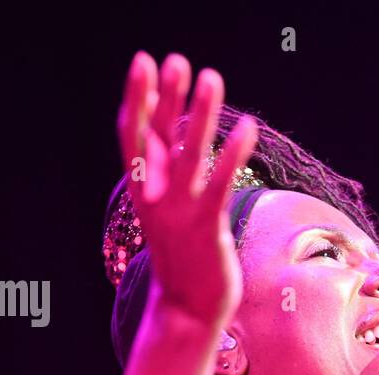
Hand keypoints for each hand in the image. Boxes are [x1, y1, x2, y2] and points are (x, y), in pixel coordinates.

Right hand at [116, 51, 257, 325]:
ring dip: (200, 114)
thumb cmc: (181, 259)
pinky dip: (233, 154)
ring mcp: (181, 212)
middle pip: (157, 137)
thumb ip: (164, 177)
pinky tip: (246, 127)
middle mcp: (156, 197)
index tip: (142, 63)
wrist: (186, 311)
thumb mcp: (164, 214)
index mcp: (143, 191)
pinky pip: (221, 184)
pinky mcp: (208, 228)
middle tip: (173, 59)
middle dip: (166, 96)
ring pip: (189, 154)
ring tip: (211, 78)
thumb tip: (167, 139)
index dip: (136, 98)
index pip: (132, 136)